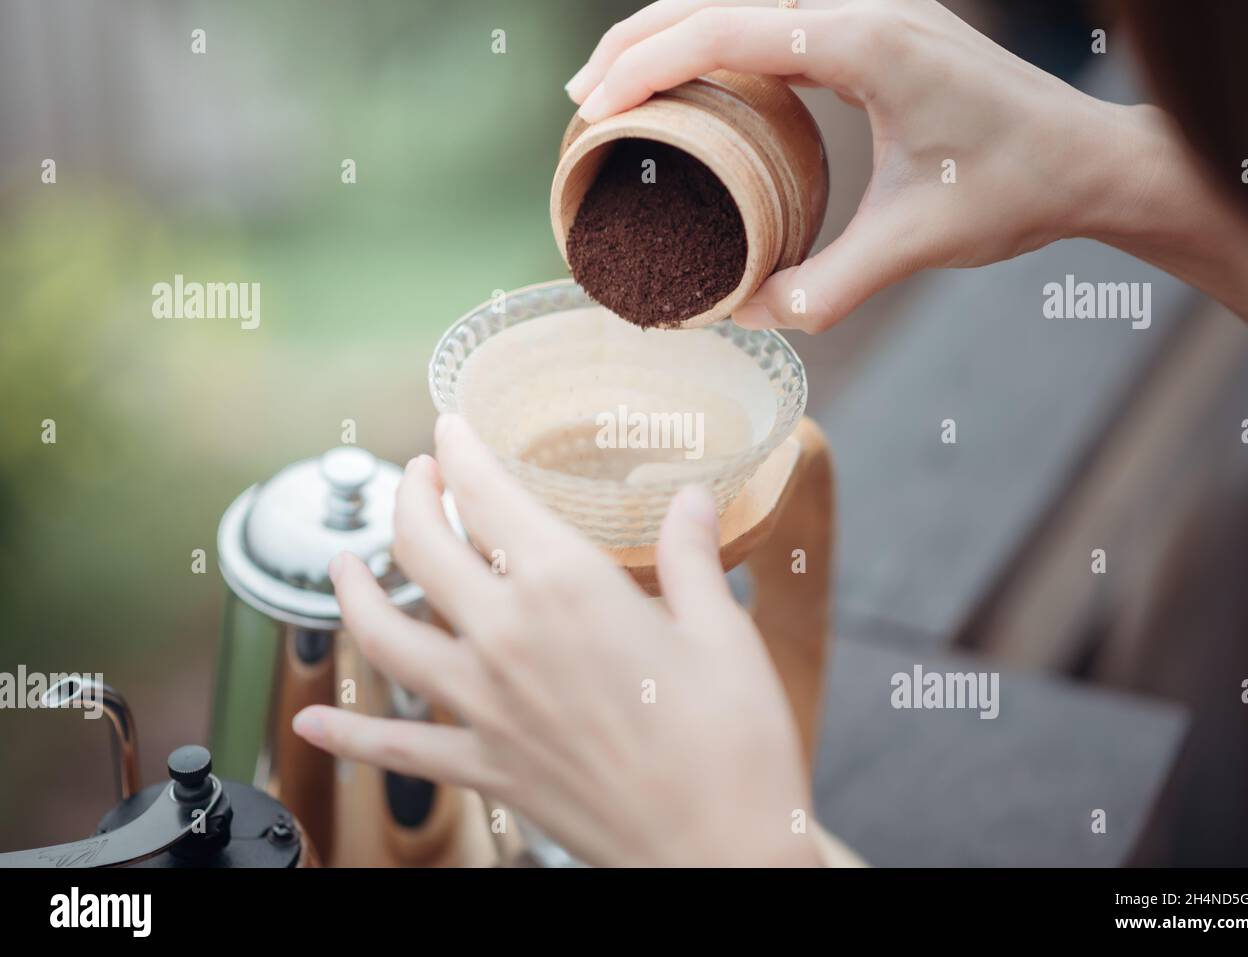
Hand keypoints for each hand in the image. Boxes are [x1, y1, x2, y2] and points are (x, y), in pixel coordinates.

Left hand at [293, 413, 819, 866]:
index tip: (452, 429)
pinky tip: (313, 718)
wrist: (721, 852)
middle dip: (410, 497)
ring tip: (345, 564)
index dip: (462, 451)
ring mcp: (486, 707)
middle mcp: (508, 639)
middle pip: (423, 548)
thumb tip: (694, 500)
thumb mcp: (722, 632)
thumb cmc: (732, 747)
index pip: (489, 493)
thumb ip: (691, 557)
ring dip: (355, 590)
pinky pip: (397, 745)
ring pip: (386, 635)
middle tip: (416, 476)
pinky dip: (349, 731)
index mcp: (568, 589)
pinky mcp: (486, 768)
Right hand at [564, 0, 1156, 332]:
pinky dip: (719, 46)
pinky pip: (775, 20)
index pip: (726, 29)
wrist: (1090, 160)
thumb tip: (742, 314)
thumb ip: (820, 290)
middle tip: (583, 101)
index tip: (592, 108)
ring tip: (620, 89)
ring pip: (743, 1)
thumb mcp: (911, 247)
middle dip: (639, 41)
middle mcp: (864, 4)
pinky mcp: (875, 27)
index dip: (646, 64)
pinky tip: (695, 87)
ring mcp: (871, 8)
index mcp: (869, 40)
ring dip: (675, 35)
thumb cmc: (1016, 190)